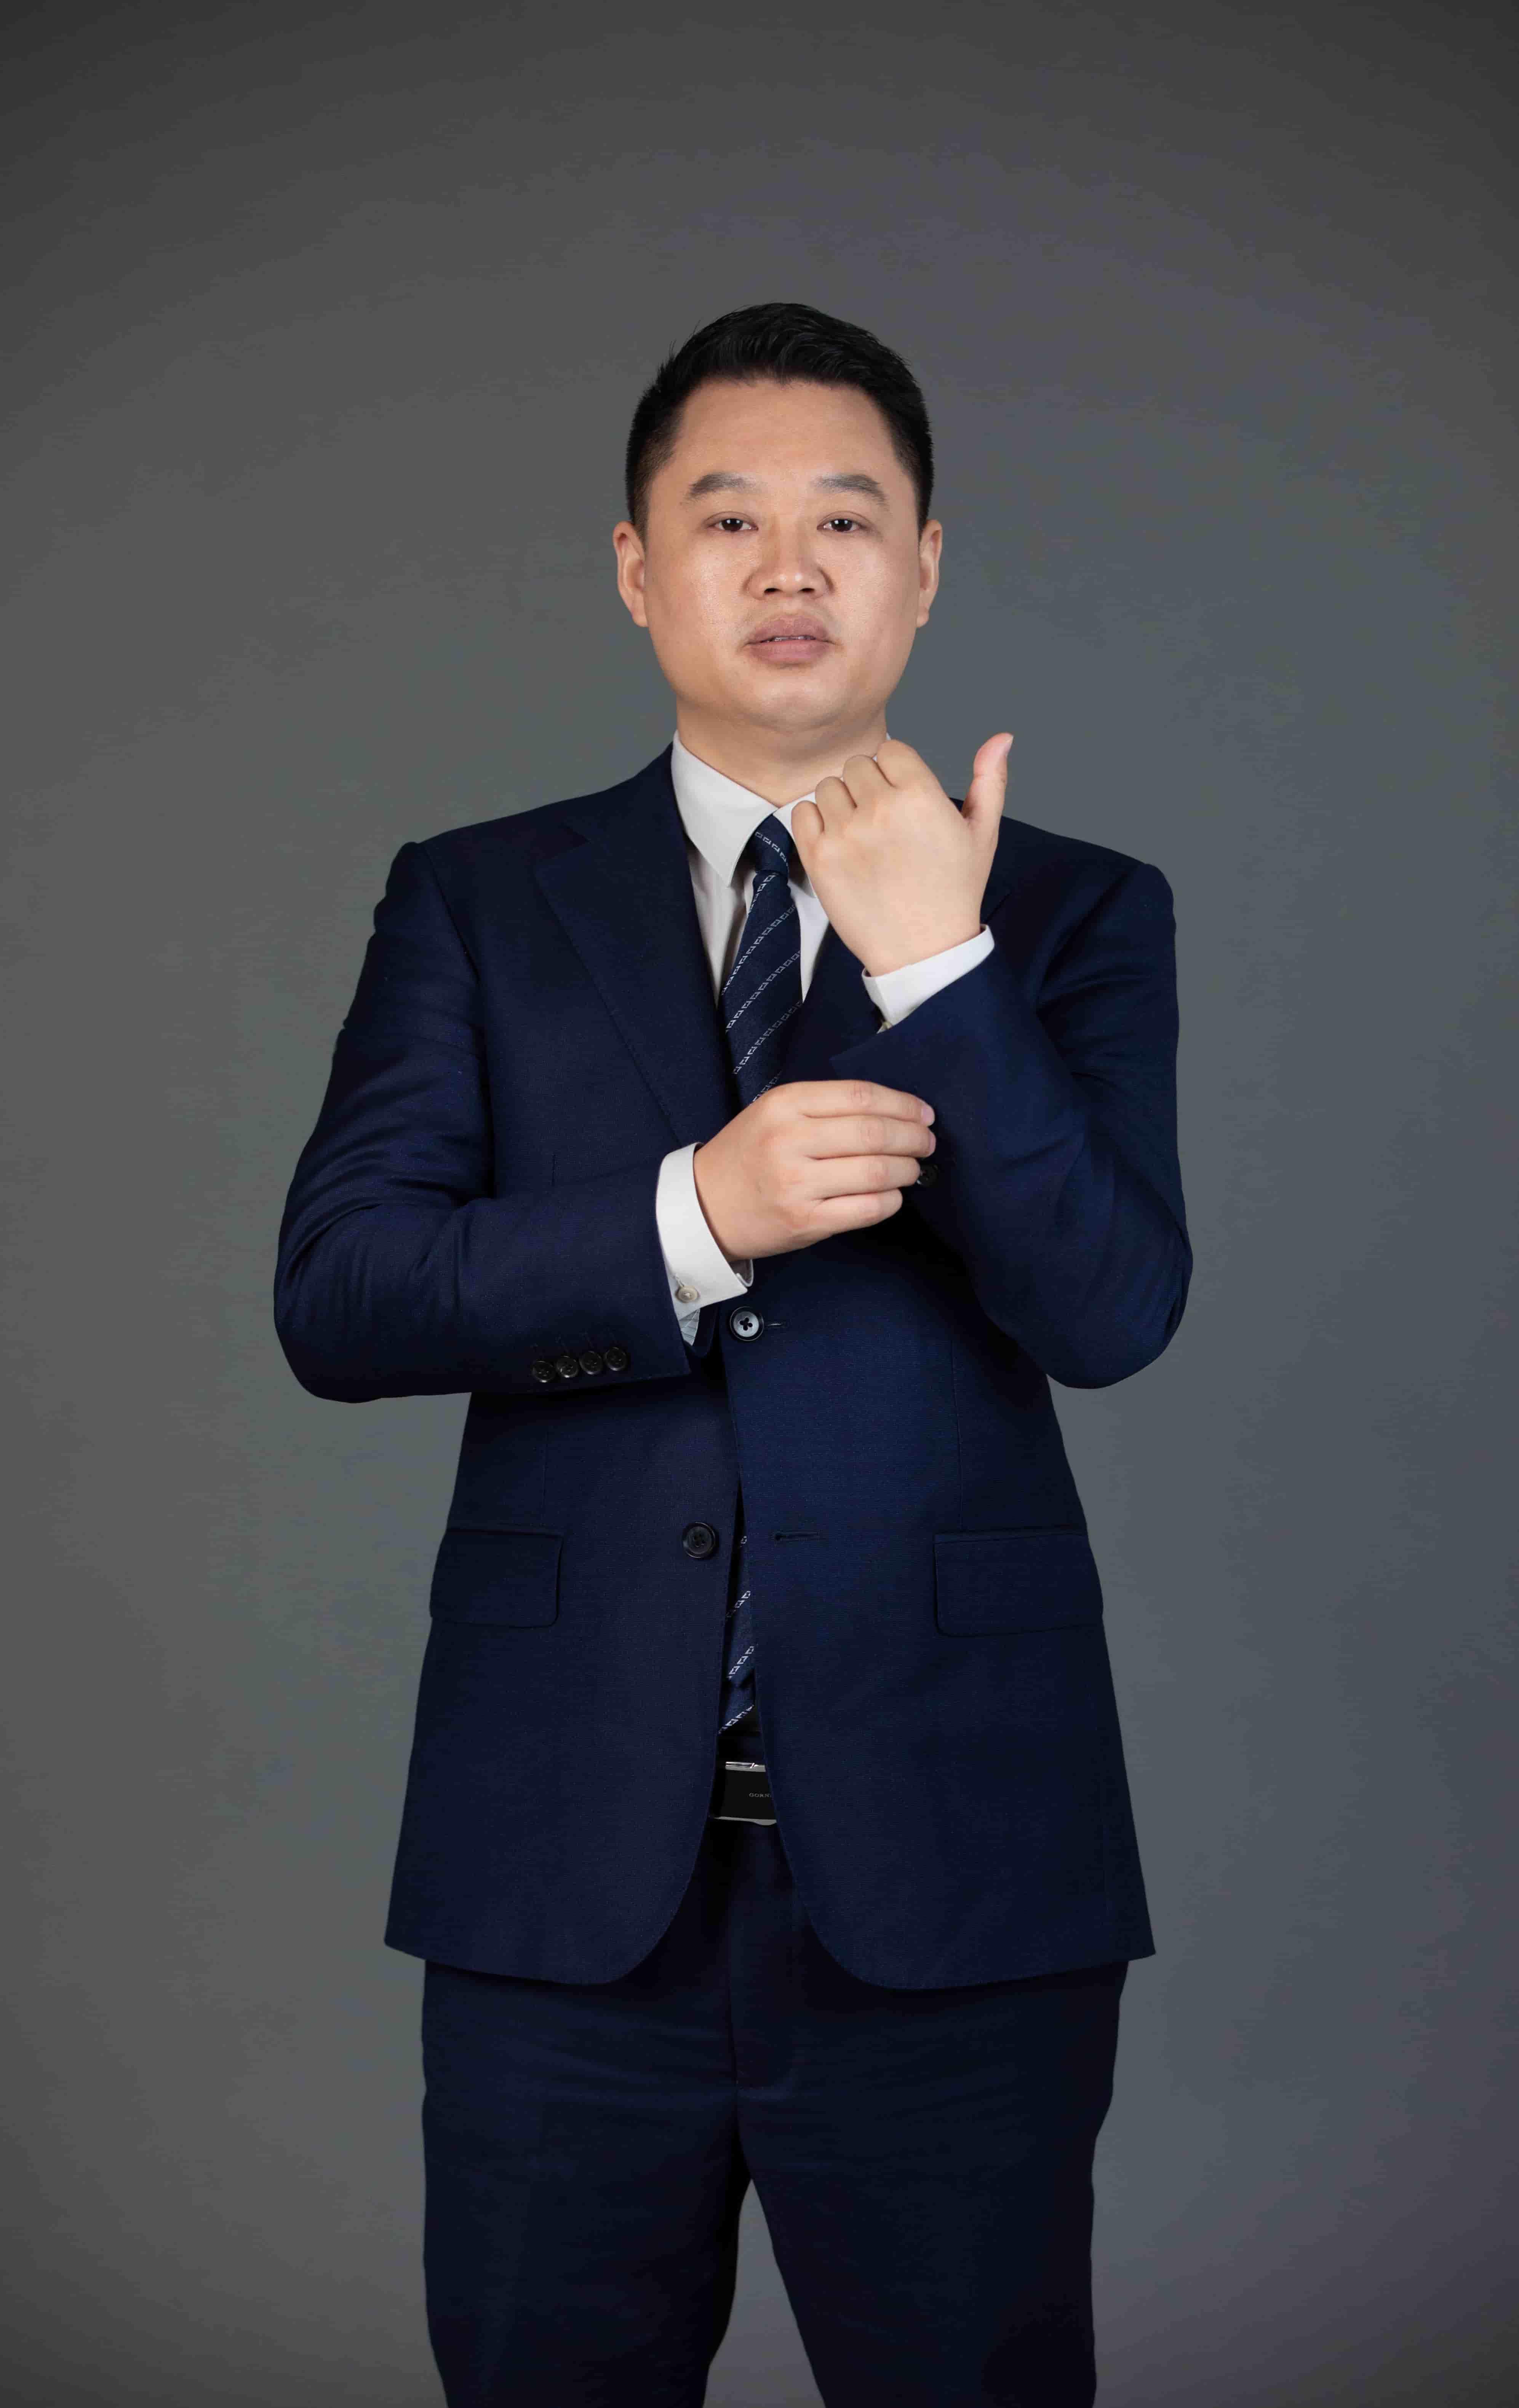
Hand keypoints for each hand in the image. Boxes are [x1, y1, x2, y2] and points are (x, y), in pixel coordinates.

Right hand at [692, 1079, 936, 1264]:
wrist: (704, 1206)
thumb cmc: (748, 1155)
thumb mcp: (773, 1113)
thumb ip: (824, 1107)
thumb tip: (893, 1111)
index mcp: (784, 1105)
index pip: (860, 1096)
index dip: (902, 1104)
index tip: (922, 1112)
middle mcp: (789, 1140)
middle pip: (873, 1132)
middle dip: (913, 1137)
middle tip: (926, 1141)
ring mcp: (796, 1184)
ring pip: (875, 1171)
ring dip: (907, 1169)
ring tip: (913, 1168)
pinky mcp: (804, 1221)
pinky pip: (865, 1209)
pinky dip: (890, 1201)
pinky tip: (892, 1195)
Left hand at [790, 732, 1011, 976]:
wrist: (923, 950)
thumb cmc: (954, 891)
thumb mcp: (982, 834)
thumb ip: (991, 779)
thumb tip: (1001, 737)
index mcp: (920, 796)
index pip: (891, 749)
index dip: (896, 771)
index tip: (903, 797)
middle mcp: (879, 809)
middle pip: (857, 765)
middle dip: (869, 786)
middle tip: (884, 821)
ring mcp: (845, 833)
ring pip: (828, 786)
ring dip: (842, 803)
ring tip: (863, 834)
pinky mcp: (818, 858)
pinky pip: (802, 812)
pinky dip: (816, 822)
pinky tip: (840, 843)